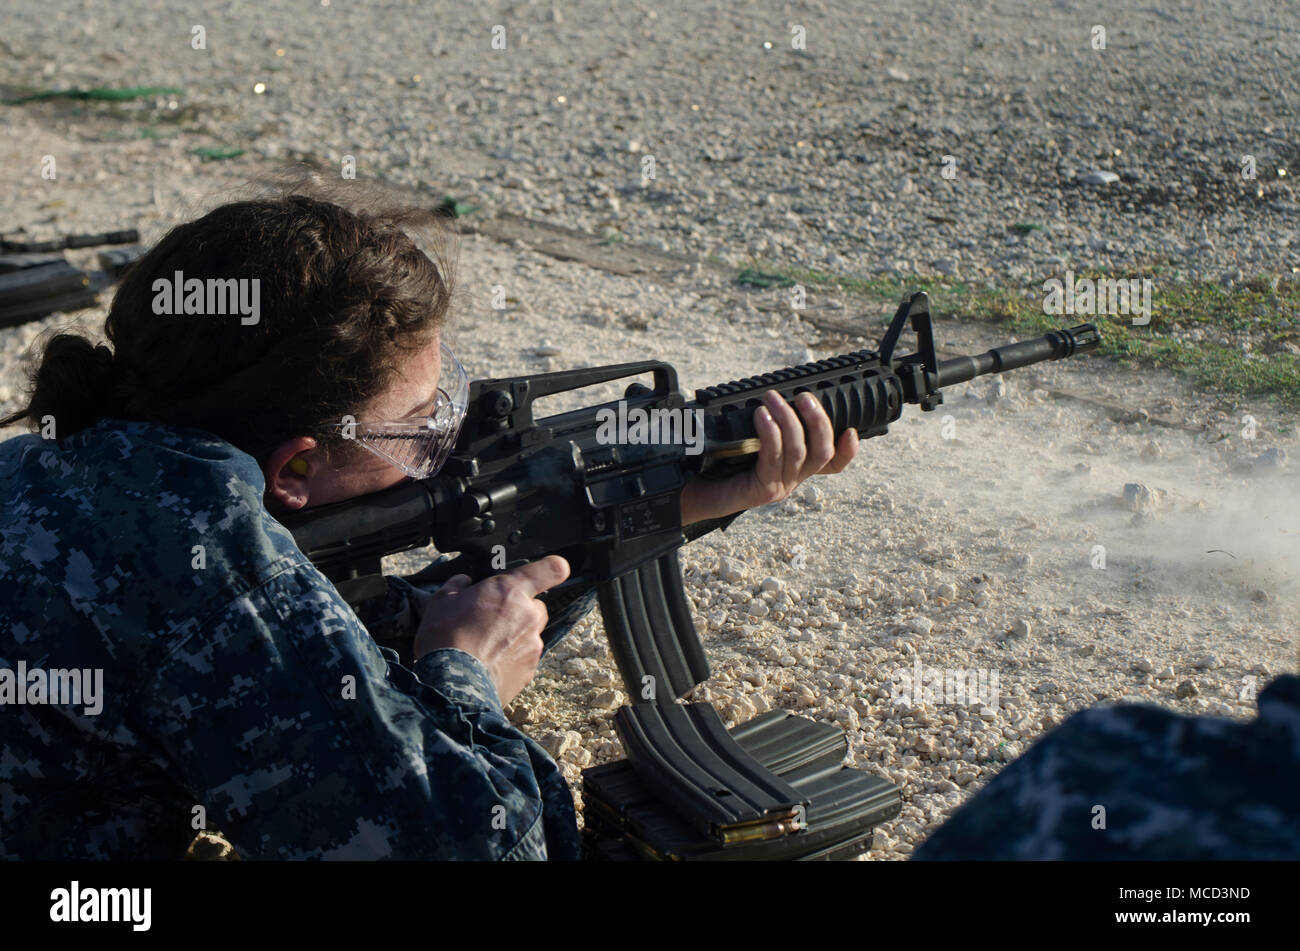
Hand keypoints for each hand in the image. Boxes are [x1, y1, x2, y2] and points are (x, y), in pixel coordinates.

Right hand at [412, 556, 569, 705]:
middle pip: (536, 606)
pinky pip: (525, 657)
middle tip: (494, 619)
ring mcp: (532, 643)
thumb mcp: (440, 602)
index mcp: (510, 591)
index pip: (550, 570)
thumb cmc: (445, 639)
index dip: (552, 568)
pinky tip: (490, 662)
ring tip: (486, 646)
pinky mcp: (530, 668)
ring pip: (530, 633)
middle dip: (519, 610)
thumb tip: (463, 581)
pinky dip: (512, 658)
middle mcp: (528, 614)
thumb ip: (457, 586)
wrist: (453, 684)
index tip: (552, 570)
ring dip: (514, 636)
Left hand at [679, 390, 857, 524]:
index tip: (851, 430)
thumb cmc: (713, 459)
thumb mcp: (745, 435)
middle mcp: (791, 479)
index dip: (848, 451)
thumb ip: (764, 421)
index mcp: (793, 467)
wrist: (688, 490)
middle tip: (803, 396)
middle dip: (818, 420)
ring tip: (772, 399)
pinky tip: (762, 416)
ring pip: (799, 452)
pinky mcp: (762, 490)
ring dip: (789, 419)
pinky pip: (774, 459)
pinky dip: (771, 434)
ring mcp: (778, 487)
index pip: (832, 464)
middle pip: (822, 452)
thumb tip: (771, 391)